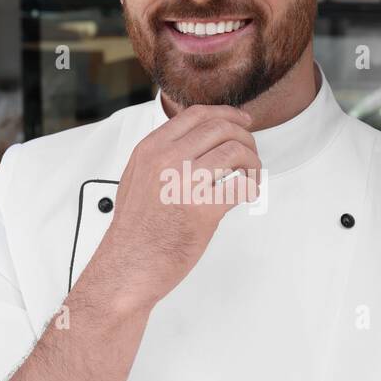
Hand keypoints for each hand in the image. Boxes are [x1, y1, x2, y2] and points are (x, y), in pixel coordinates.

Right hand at [87, 104, 260, 307]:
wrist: (127, 266)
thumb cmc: (135, 231)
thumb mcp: (137, 179)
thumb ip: (160, 156)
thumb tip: (194, 143)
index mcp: (150, 150)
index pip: (196, 114)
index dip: (226, 114)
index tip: (241, 122)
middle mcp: (166, 161)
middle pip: (220, 128)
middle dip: (245, 138)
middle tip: (250, 154)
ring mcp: (183, 184)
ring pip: (235, 152)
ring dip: (253, 162)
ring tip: (251, 177)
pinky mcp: (202, 210)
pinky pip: (240, 186)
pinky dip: (252, 187)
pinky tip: (248, 195)